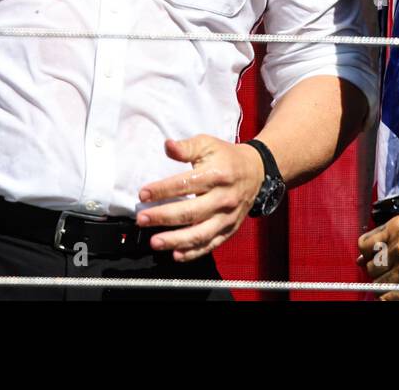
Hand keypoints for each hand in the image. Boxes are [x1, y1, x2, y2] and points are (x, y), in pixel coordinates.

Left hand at [135, 135, 264, 261]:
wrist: (256, 171)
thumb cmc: (226, 157)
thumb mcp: (207, 144)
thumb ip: (186, 147)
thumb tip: (167, 146)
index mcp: (217, 174)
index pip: (186, 184)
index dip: (162, 190)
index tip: (143, 194)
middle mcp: (223, 198)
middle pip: (191, 212)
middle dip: (163, 216)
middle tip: (142, 218)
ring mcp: (227, 216)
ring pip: (200, 233)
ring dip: (176, 240)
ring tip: (155, 242)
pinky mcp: (229, 229)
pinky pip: (211, 244)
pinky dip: (193, 252)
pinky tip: (176, 255)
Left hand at [357, 216, 398, 299]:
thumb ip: (385, 237)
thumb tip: (360, 258)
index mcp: (397, 227)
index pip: (364, 245)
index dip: (369, 253)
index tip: (376, 257)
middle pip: (370, 266)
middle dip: (379, 269)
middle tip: (395, 269)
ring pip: (377, 283)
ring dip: (386, 283)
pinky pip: (386, 297)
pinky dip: (390, 296)